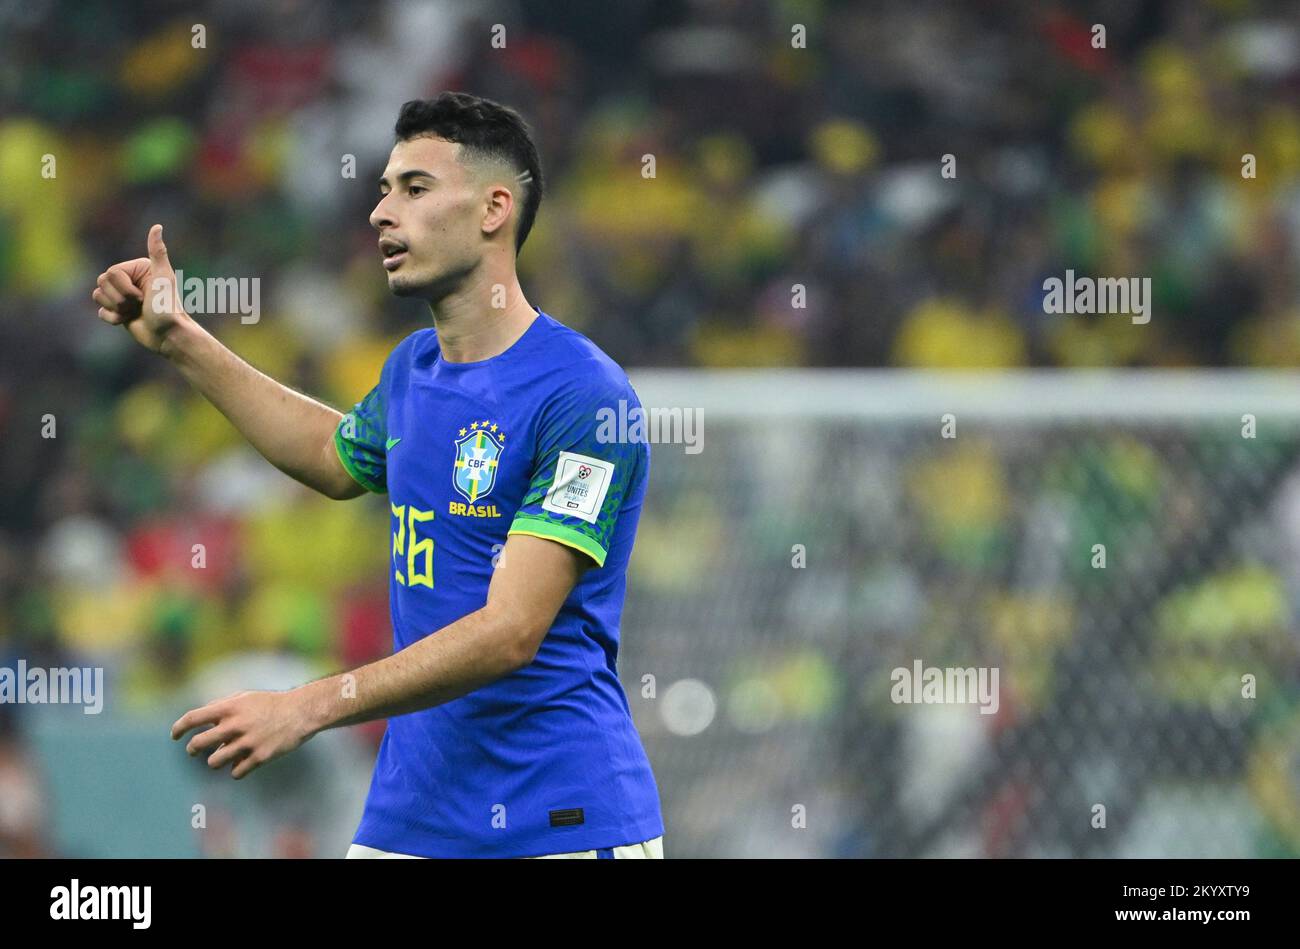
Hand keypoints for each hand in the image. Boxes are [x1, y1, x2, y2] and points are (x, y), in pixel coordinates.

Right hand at [92, 224, 193, 354]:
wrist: (168, 335)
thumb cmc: (167, 307)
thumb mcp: (163, 277)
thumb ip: (158, 253)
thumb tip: (157, 226)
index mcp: (136, 268)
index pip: (111, 273)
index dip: (124, 288)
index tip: (144, 296)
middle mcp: (128, 279)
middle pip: (101, 282)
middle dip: (120, 298)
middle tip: (140, 305)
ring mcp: (122, 295)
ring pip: (98, 296)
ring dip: (116, 308)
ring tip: (134, 312)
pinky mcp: (118, 310)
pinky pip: (100, 311)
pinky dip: (113, 318)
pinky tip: (127, 321)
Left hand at [171, 688, 318, 779]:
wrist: (301, 712)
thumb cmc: (269, 704)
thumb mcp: (244, 697)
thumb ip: (221, 706)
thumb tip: (198, 720)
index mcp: (229, 708)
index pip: (193, 718)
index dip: (178, 728)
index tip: (174, 736)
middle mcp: (235, 725)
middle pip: (198, 744)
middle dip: (192, 749)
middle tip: (194, 751)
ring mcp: (247, 743)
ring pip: (214, 762)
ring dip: (215, 760)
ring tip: (222, 755)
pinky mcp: (260, 757)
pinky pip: (235, 772)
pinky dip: (235, 769)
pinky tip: (242, 763)